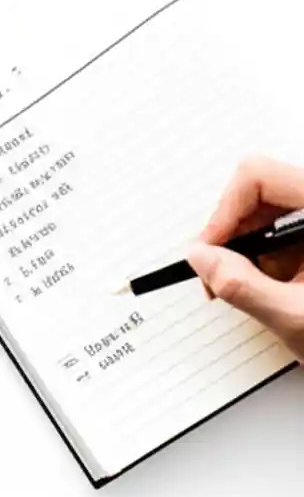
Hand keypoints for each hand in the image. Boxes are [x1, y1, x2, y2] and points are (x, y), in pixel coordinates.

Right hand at [187, 156, 303, 359]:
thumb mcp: (296, 318)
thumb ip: (242, 286)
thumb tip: (203, 258)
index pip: (260, 178)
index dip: (225, 212)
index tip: (211, 250)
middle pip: (261, 191)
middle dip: (232, 235)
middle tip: (220, 274)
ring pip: (269, 211)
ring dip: (250, 249)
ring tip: (256, 289)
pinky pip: (285, 229)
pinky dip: (269, 257)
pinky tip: (277, 286)